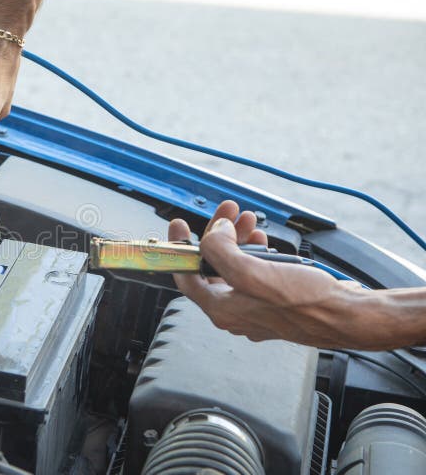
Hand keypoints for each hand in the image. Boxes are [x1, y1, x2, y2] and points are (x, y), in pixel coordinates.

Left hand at [167, 200, 399, 349]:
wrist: (348, 315)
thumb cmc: (307, 303)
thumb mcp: (254, 273)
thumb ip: (222, 252)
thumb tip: (212, 234)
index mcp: (222, 308)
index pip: (185, 277)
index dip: (180, 248)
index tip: (180, 226)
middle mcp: (235, 311)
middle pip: (211, 267)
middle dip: (216, 235)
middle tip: (226, 212)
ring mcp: (255, 307)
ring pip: (234, 266)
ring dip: (237, 239)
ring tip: (248, 219)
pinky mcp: (274, 300)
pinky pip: (255, 271)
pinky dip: (255, 251)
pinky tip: (262, 238)